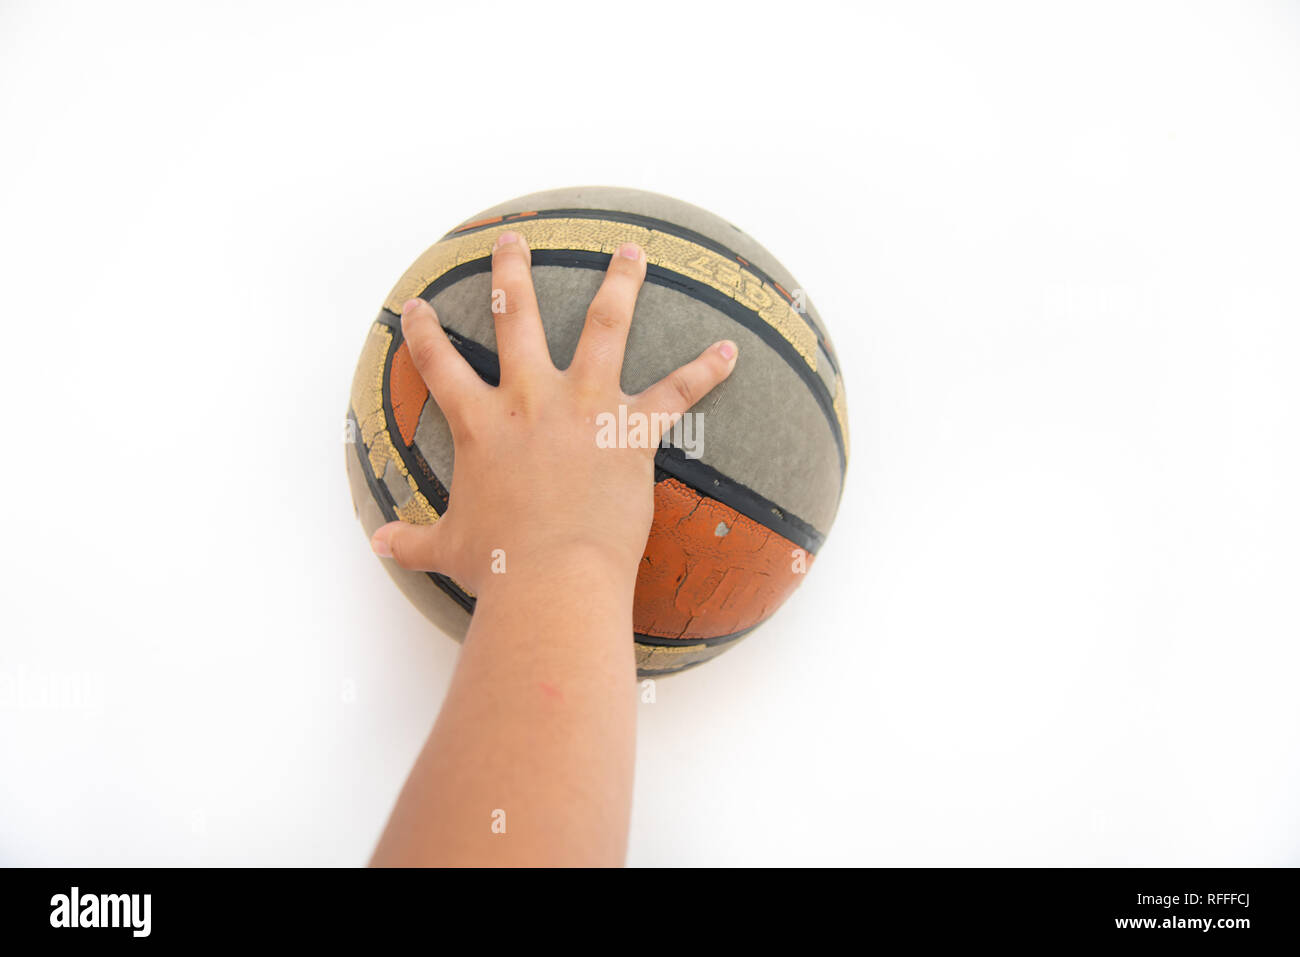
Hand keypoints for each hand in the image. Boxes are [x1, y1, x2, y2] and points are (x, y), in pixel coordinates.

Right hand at [369, 230, 737, 597]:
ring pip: (605, 325)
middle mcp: (530, 399)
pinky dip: (706, 371)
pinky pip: (678, 391)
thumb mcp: (447, 548)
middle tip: (514, 238)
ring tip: (632, 250)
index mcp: (481, 424)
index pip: (439, 364)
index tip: (415, 304)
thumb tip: (376, 544)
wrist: (554, 578)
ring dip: (620, 283)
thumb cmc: (500, 566)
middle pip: (517, 317)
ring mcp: (585, 406)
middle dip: (512, 271)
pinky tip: (730, 349)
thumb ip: (410, 540)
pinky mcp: (631, 428)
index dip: (422, 331)